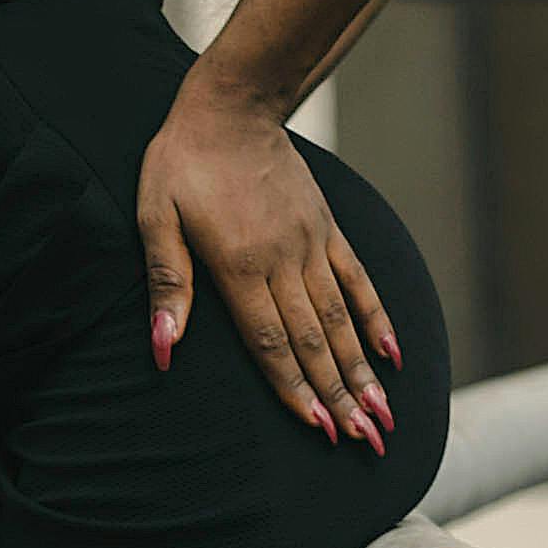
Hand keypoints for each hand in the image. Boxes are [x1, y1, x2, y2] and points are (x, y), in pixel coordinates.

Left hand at [137, 79, 403, 450]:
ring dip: (363, 372)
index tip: (320, 431)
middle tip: (367, 443)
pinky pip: (357, 280)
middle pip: (315, 342)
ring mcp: (311, 245)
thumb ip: (168, 284)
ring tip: (384, 416)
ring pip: (342, 320)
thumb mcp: (155, 217)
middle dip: (340, 397)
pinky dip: (376, 319)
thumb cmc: (181, 163)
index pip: (270, 344)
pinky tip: (393, 356)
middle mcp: (283, 261)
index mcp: (239, 266)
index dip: (295, 390)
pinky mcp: (325, 229)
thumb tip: (162, 349)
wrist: (231, 104)